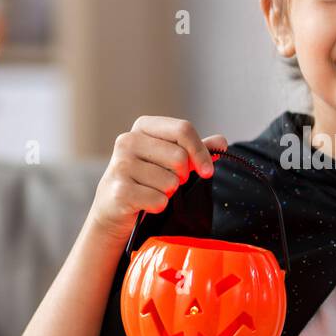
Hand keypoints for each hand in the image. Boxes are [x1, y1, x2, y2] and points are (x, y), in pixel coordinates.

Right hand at [89, 115, 227, 240]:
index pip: (183, 129)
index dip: (201, 151)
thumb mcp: (169, 160)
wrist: (114, 209)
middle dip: (182, 176)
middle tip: (171, 183)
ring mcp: (120, 165)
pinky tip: (145, 204)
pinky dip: (159, 207)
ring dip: (169, 193)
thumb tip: (221, 142)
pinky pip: (159, 200)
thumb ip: (194, 149)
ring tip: (152, 192)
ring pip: (170, 182)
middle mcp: (128, 141)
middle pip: (179, 157)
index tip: (208, 171)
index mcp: (143, 127)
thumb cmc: (145, 180)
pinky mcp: (119, 191)